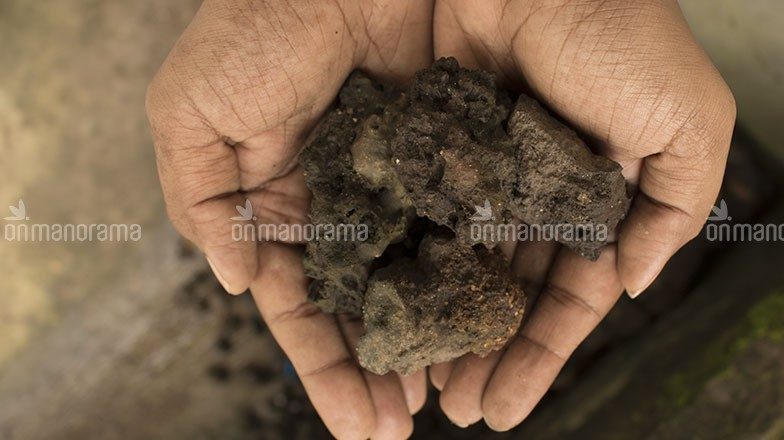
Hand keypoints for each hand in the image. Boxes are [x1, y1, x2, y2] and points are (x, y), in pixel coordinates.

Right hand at [146, 1, 432, 437]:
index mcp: (281, 209)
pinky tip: (487, 323)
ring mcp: (398, 185)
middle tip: (402, 428)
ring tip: (446, 400)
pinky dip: (472, 274)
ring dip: (428, 340)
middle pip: (364, 307)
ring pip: (416, 278)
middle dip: (379, 370)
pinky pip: (462, 224)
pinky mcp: (448, 156)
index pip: (301, 307)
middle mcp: (343, 208)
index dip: (325, 366)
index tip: (354, 424)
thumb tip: (242, 286)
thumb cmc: (250, 30)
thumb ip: (207, 205)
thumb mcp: (191, 115)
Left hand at [431, 0, 735, 429]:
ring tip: (419, 384)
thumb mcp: (689, 126)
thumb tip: (632, 285)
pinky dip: (411, 265)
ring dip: (445, 323)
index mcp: (598, 202)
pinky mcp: (438, 148)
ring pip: (462, 265)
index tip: (507, 407)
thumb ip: (673, 211)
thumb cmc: (627, 38)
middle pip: (508, 293)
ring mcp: (486, 175)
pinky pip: (424, 216)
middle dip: (486, 354)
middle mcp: (539, 197)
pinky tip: (392, 311)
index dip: (539, 355)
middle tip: (458, 411)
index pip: (568, 297)